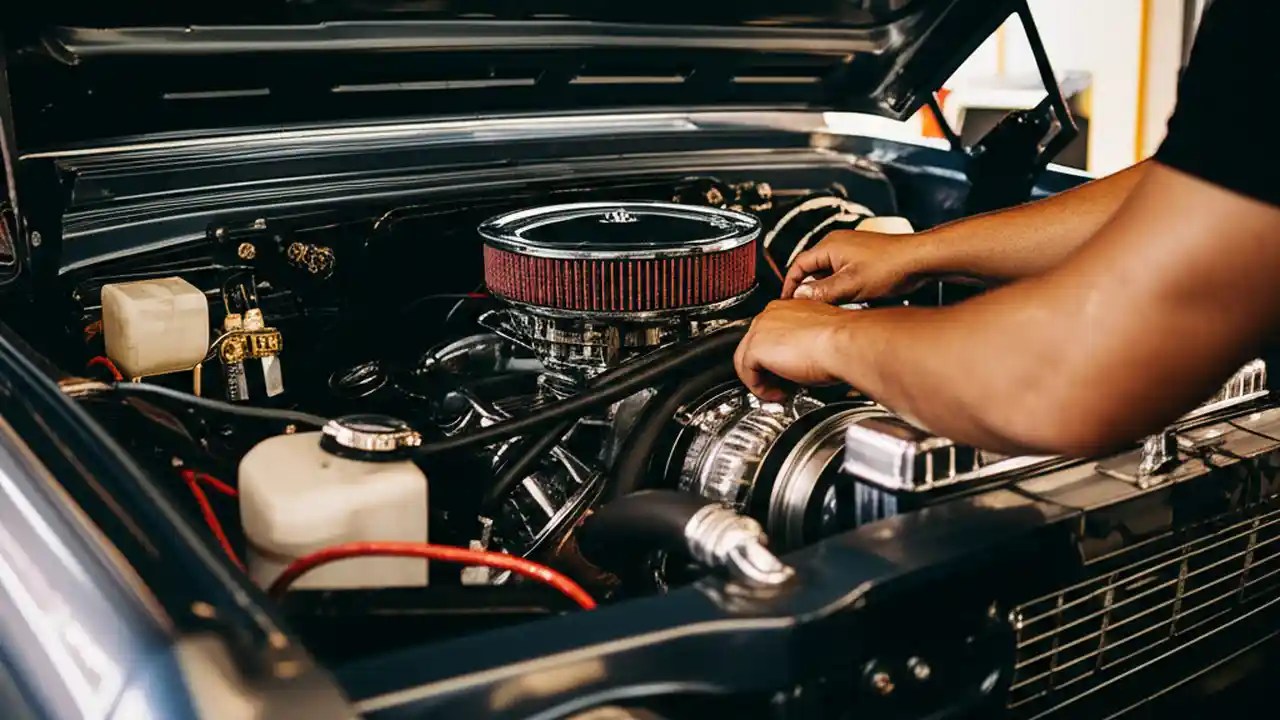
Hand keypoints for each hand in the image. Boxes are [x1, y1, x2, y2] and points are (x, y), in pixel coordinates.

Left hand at [734, 299, 852, 401]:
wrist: (845, 343)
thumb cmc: (843, 340)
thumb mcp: (820, 338)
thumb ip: (803, 345)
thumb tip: (800, 362)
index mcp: (789, 307)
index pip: (770, 332)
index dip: (775, 355)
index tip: (785, 370)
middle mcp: (771, 314)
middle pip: (754, 344)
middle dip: (765, 367)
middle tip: (780, 384)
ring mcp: (760, 329)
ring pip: (746, 358)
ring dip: (760, 379)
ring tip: (777, 392)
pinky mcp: (755, 347)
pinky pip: (746, 372)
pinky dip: (758, 387)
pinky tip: (776, 395)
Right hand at [782, 230, 929, 303]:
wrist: (919, 260)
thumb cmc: (891, 266)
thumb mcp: (850, 284)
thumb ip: (822, 291)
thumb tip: (800, 296)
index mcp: (830, 245)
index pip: (798, 265)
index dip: (791, 284)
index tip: (788, 300)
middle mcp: (838, 244)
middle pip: (812, 269)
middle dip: (807, 288)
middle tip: (805, 307)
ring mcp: (851, 250)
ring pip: (827, 272)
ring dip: (825, 289)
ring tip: (827, 306)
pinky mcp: (862, 257)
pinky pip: (841, 272)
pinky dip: (838, 286)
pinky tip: (846, 299)